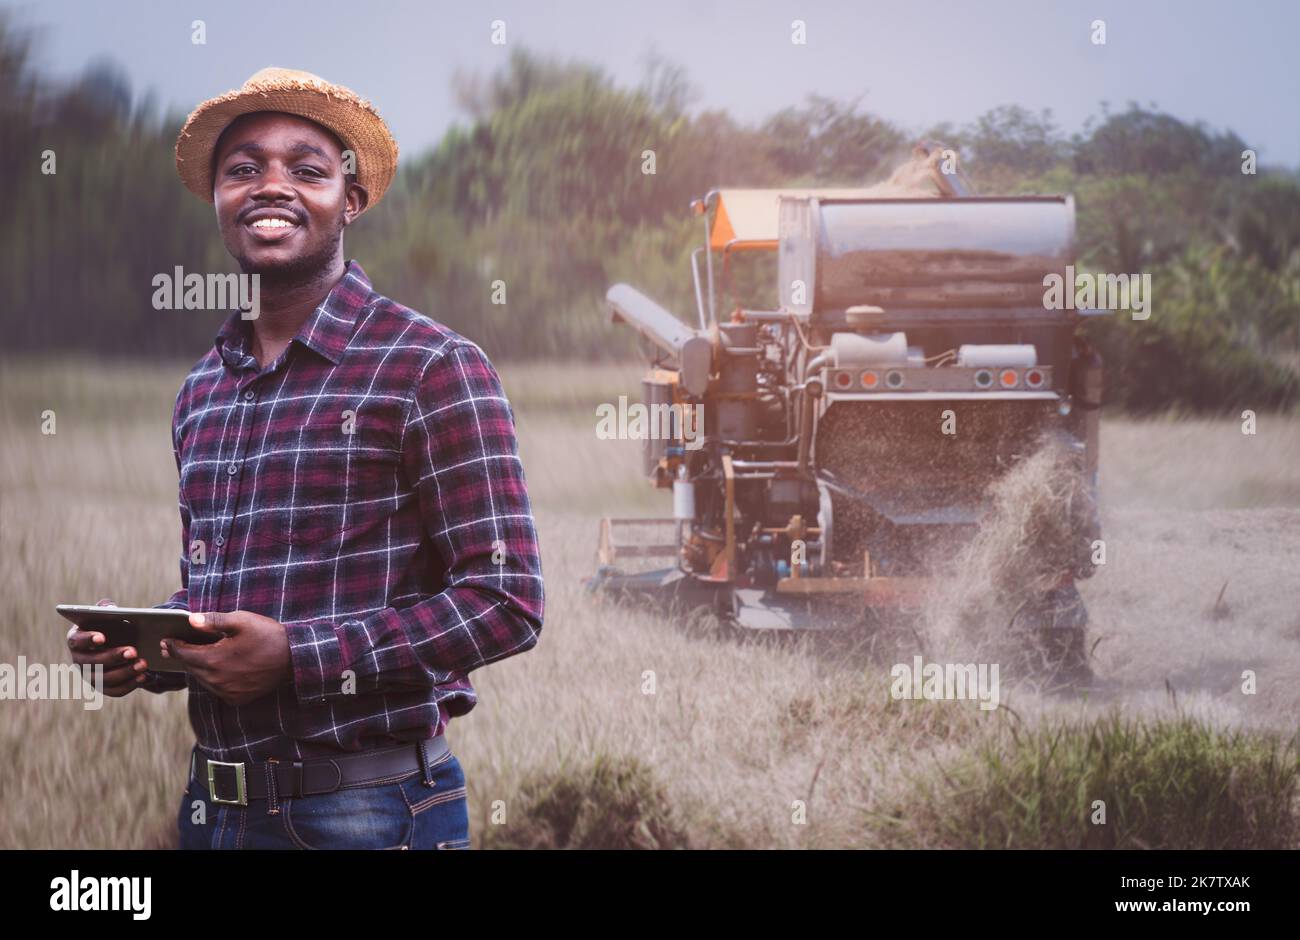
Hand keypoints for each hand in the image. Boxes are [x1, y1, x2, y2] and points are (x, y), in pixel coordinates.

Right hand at [65, 597, 149, 696]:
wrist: (119, 643)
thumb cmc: (110, 626)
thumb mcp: (107, 615)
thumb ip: (106, 608)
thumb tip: (110, 607)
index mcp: (76, 640)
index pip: (76, 641)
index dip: (87, 639)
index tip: (102, 637)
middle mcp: (79, 661)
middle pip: (91, 663)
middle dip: (113, 657)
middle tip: (133, 651)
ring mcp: (89, 676)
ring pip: (104, 679)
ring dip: (125, 672)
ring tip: (143, 664)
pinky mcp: (103, 688)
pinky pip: (114, 690)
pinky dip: (129, 685)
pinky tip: (143, 676)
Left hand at [162, 610, 290, 705]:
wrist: (294, 658)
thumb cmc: (269, 636)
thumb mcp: (242, 621)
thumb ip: (214, 620)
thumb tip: (191, 620)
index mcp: (214, 659)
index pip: (184, 653)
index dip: (173, 646)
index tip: (166, 640)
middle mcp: (217, 679)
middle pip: (190, 667)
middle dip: (181, 656)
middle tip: (172, 647)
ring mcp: (227, 691)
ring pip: (202, 679)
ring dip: (196, 667)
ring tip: (193, 656)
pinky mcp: (237, 698)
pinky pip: (216, 689)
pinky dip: (211, 679)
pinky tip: (215, 669)